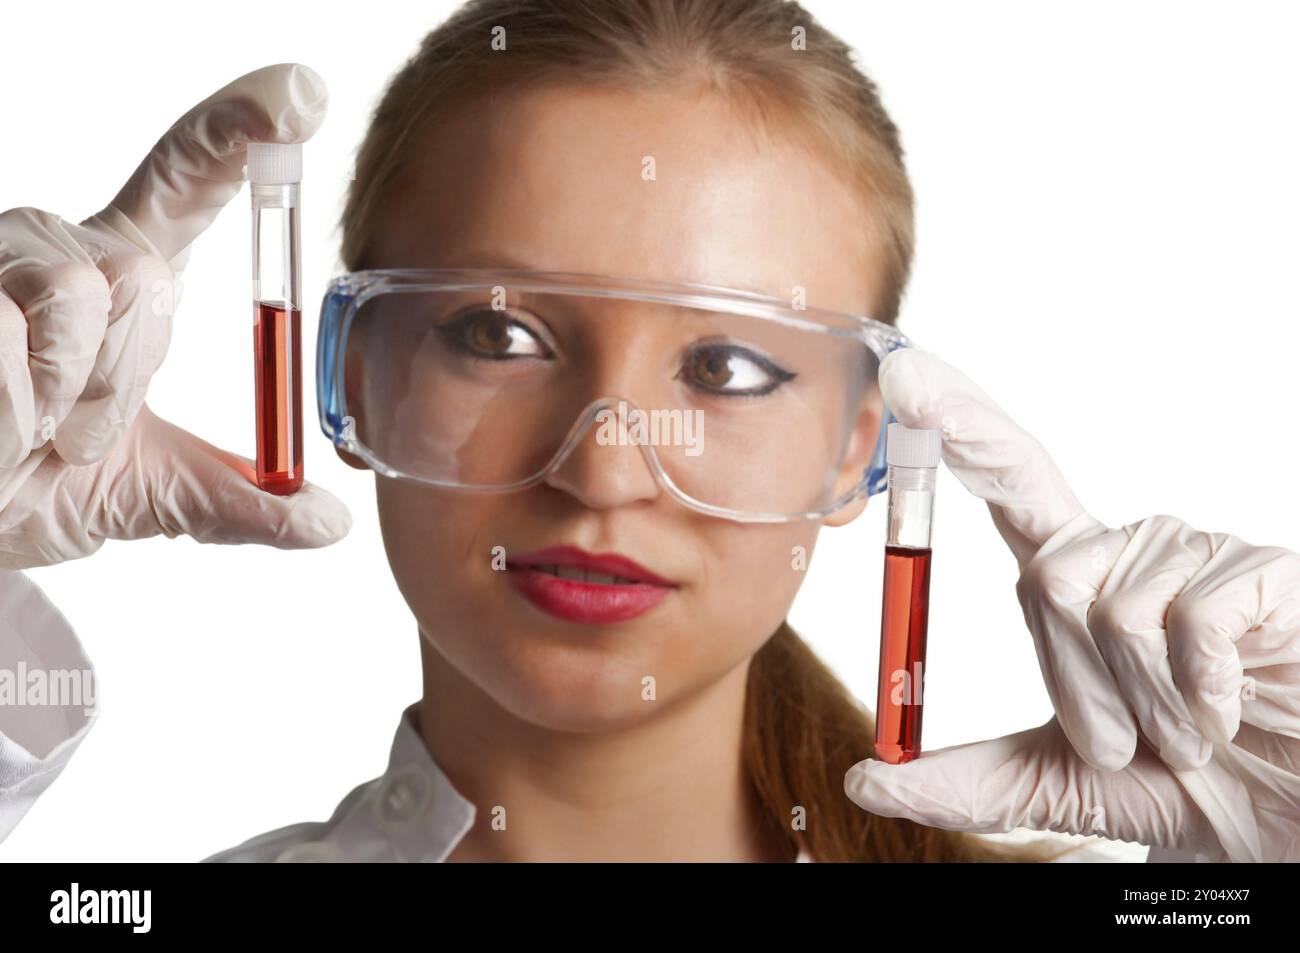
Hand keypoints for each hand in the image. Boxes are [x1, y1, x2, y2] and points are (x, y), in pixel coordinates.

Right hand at [0, 64, 350, 569]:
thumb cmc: (36, 482)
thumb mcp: (154, 493)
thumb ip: (244, 501)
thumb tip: (332, 524)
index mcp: (119, 274)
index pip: (186, 182)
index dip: (238, 130)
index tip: (302, 92)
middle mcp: (58, 247)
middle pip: (146, 277)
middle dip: (122, 381)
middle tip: (74, 433)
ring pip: (78, 299)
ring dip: (66, 397)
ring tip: (29, 428)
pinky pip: (6, 339)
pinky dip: (10, 411)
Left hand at [844, 347, 1299, 861]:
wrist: (1292, 811)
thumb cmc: (1184, 782)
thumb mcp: (1062, 785)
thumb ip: (967, 781)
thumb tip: (865, 780)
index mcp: (1074, 577)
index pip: (1008, 481)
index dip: (960, 424)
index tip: (904, 374)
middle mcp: (1128, 549)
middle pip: (1048, 578)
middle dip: (1080, 691)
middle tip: (1131, 743)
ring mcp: (1197, 554)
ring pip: (1116, 611)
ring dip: (1146, 705)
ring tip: (1193, 725)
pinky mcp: (1262, 572)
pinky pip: (1193, 622)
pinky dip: (1202, 693)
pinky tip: (1232, 704)